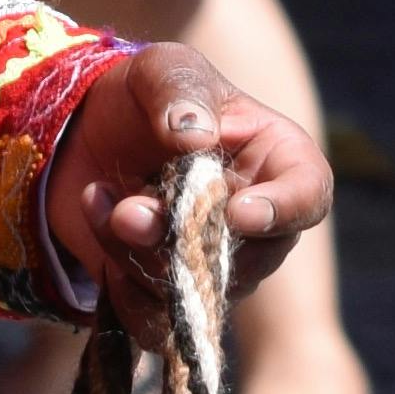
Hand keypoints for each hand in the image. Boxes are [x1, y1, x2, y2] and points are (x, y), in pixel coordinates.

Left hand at [43, 44, 331, 328]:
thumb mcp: (163, 70)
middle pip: (248, 260)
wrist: (86, 132)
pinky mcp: (166, 296)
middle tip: (131, 211)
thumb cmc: (147, 96)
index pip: (308, 196)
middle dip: (183, 242)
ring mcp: (214, 267)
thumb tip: (196, 138)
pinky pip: (155, 323)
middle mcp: (258, 225)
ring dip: (139, 256)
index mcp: (278, 162)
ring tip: (100, 198)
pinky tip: (95, 215)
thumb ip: (180, 92)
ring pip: (194, 295)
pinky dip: (117, 282)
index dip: (282, 210)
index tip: (237, 211)